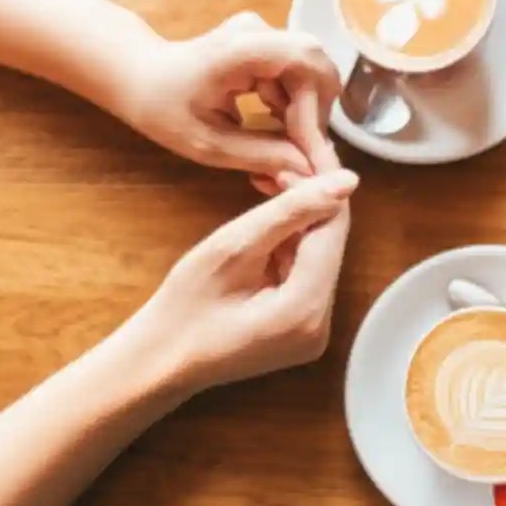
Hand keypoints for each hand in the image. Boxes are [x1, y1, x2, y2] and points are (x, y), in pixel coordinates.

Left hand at [113, 12, 339, 184]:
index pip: (306, 67)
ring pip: (312, 76)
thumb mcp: (207, 144)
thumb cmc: (161, 107)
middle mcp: (259, 32)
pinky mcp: (268, 46)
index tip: (313, 160)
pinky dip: (296, 109)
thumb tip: (309, 170)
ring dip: (306, 116)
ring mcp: (265, 35)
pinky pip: (298, 78)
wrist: (138, 76)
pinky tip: (279, 133)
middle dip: (316, 117)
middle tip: (301, 156)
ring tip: (287, 150)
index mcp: (240, 50)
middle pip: (316, 69)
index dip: (316, 116)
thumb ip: (262, 155)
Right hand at [128, 169, 356, 393]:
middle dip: (312, 200)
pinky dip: (293, 246)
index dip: (323, 183)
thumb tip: (348, 180)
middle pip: (330, 244)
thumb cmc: (183, 306)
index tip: (307, 144)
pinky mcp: (303, 330)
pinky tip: (272, 221)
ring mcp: (315, 331)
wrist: (157, 362)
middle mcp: (322, 325)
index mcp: (306, 308)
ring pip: (320, 257)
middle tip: (284, 158)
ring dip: (301, 220)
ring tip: (273, 180)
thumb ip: (291, 210)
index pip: (333, 229)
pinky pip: (308, 275)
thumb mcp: (232, 247)